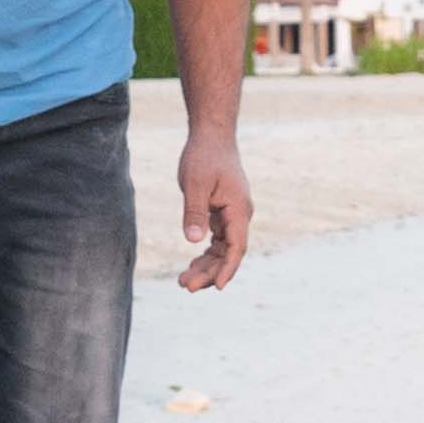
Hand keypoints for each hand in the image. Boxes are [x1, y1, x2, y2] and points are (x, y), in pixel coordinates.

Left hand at [176, 126, 252, 290]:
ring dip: (205, 267)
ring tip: (184, 282)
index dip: (227, 269)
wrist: (211, 135)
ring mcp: (232, 217)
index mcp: (238, 210)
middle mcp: (239, 217)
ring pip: (221, 251)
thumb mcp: (195, 183)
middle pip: (227, 254)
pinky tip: (192, 265)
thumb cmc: (204, 155)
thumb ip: (195, 212)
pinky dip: (205, 255)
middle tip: (186, 286)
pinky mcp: (223, 215)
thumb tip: (193, 241)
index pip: (237, 247)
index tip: (217, 287)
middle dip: (209, 273)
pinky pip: (217, 242)